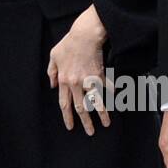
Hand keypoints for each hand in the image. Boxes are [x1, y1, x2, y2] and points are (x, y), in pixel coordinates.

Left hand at [47, 5, 108, 134]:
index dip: (67, 117)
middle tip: (90, 132)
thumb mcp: (53, 56)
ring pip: (95, 101)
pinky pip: (106, 86)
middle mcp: (75, 83)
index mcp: (63, 80)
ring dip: (102, 114)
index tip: (71, 127)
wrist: (84, 35)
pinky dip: (112, 92)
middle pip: (80, 107)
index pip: (64, 103)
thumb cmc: (68, 44)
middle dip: (86, 122)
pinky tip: (116, 99)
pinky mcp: (99, 74)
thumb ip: (51, 72)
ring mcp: (88, 79)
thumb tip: (51, 85)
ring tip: (106, 123)